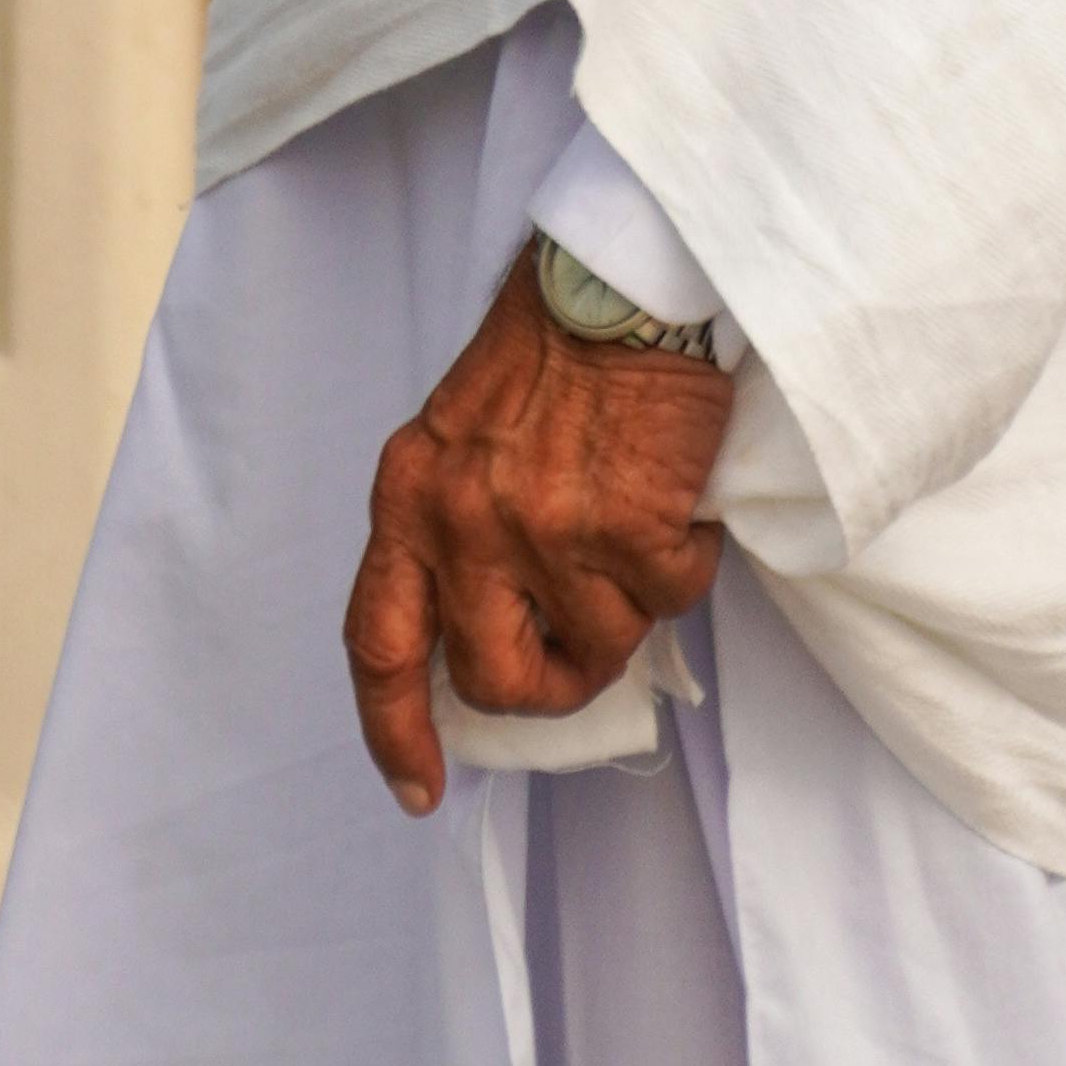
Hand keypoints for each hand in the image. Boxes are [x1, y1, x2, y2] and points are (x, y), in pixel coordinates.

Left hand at [344, 246, 733, 814]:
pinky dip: (685, 564)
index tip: (420, 787)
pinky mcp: (630, 528)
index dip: (394, 732)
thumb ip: (454, 526)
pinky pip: (670, 598)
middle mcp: (466, 526)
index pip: (380, 646)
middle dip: (548, 680)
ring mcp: (548, 533)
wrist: (622, 278)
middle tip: (582, 640)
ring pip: (600, 646)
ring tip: (638, 525)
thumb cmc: (548, 345)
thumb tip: (489, 631)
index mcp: (410, 498)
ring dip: (630, 605)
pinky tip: (678, 504)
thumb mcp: (459, 432)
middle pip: (495, 677)